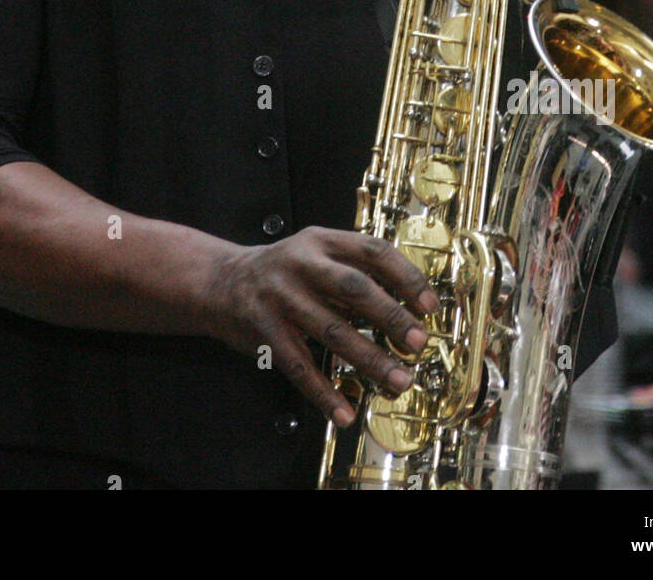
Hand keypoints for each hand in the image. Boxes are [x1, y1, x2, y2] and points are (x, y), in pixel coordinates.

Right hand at [203, 227, 438, 425]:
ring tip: (398, 380)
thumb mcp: (316, 252)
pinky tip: (345, 413)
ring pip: (332, 331)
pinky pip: (301, 367)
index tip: (430, 304)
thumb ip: (353, 269)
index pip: (372, 250)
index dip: (405, 276)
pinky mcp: (265, 332)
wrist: (222, 281)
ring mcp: (281, 298)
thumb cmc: (283, 270)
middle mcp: (301, 264)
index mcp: (321, 240)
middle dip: (391, 317)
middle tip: (419, 343)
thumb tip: (409, 304)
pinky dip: (325, 394)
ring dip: (370, 359)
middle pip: (354, 288)